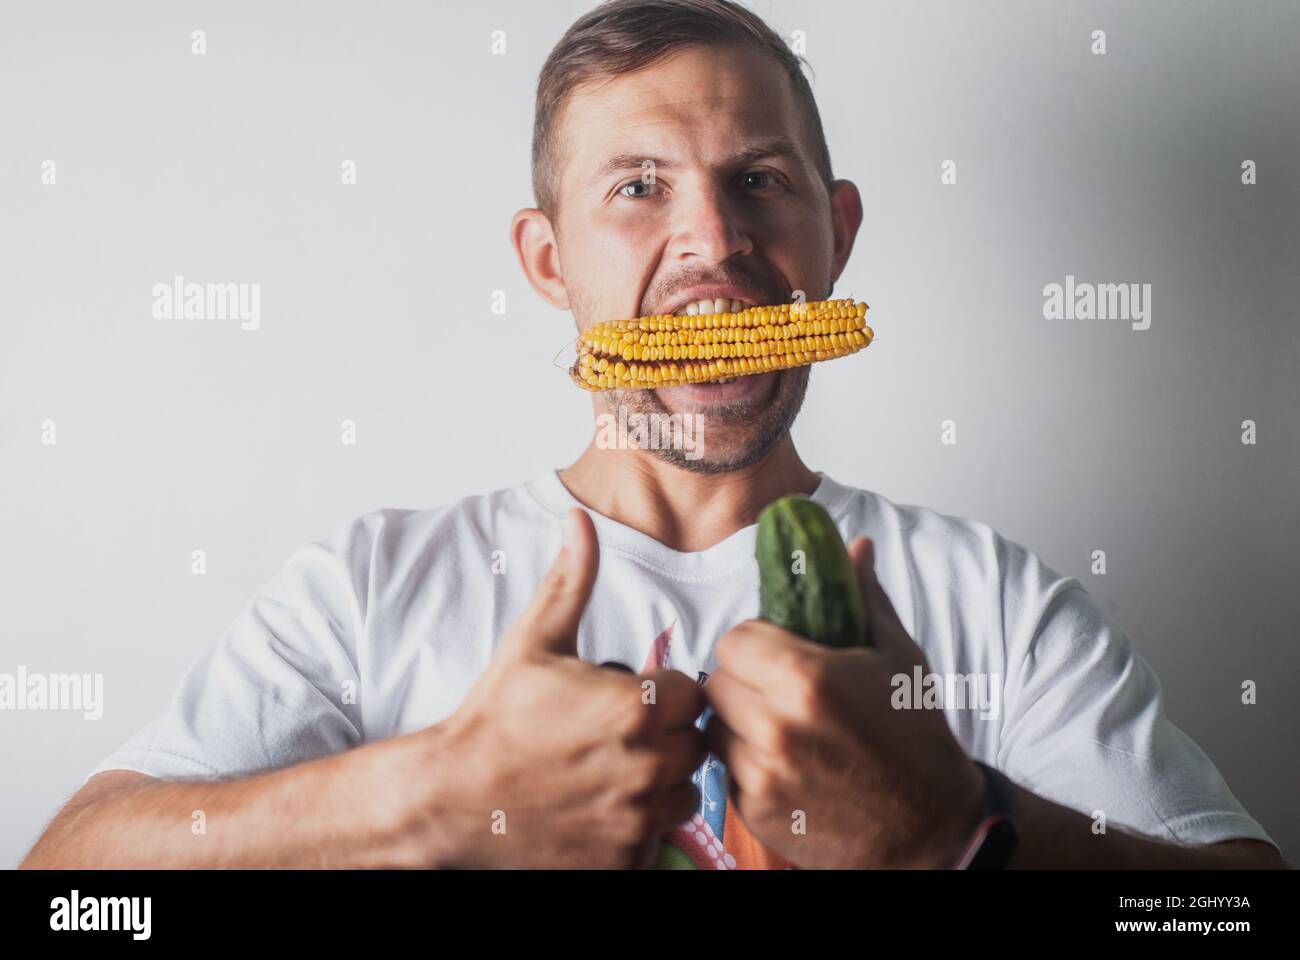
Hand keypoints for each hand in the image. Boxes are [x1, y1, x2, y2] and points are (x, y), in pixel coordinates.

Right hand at [410, 508, 706, 868]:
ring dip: (660, 781)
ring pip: (685, 792)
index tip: (627, 697)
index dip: (663, 692)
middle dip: (666, 735)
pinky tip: (597, 807)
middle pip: (696, 743)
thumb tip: (581, 519)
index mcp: (637, 706)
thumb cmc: (494, 717)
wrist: (451, 799)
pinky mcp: (626, 859)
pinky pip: (660, 838)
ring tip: (610, 770)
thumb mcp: (534, 641)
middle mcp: (647, 764)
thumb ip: (572, 580)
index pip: (694, 692)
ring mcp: (638, 818)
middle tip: (617, 734)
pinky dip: (638, 825)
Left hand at [703, 536, 984, 867]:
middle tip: (780, 690)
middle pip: (718, 681)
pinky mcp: (756, 811)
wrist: (934, 829)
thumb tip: (855, 543)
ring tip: (784, 727)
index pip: (734, 639)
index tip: (778, 652)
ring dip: (739, 722)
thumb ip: (864, 596)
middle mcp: (776, 726)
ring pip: (716, 726)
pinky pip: (726, 770)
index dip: (755, 642)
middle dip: (744, 681)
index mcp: (808, 678)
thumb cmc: (918, 738)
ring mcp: (762, 773)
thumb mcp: (898, 657)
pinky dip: (747, 763)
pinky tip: (788, 764)